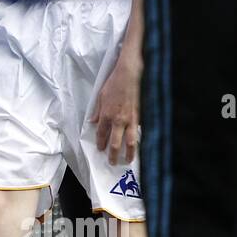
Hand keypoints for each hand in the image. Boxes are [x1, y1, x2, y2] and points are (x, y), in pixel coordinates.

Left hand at [88, 50, 141, 165]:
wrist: (131, 74)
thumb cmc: (115, 82)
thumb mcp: (101, 96)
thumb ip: (97, 111)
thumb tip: (93, 121)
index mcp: (106, 115)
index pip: (102, 135)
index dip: (101, 144)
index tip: (101, 150)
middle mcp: (119, 120)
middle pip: (115, 143)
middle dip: (113, 155)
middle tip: (112, 162)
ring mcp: (132, 120)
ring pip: (131, 142)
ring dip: (129, 153)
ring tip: (128, 160)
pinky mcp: (142, 116)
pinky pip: (140, 131)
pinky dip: (140, 140)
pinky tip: (140, 146)